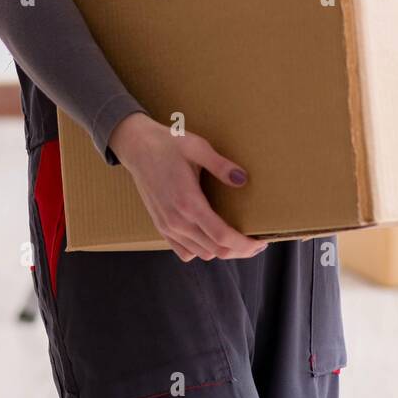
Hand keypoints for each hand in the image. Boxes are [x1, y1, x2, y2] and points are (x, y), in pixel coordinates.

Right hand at [107, 113, 269, 262]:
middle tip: (256, 242)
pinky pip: (184, 251)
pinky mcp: (161, 226)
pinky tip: (210, 238)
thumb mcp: (197, 147)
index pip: (222, 237)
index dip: (245, 245)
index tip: (261, 243)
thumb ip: (221, 165)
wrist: (136, 146)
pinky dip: (201, 250)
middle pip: (216, 250)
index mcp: (189, 203)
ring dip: (221, 251)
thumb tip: (243, 180)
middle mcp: (177, 221)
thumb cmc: (167, 143)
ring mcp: (167, 226)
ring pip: (201, 253)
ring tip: (237, 239)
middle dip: (239, 250)